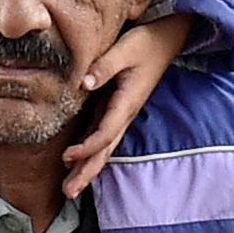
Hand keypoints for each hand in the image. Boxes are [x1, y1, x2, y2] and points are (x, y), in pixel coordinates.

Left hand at [61, 14, 191, 196]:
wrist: (166, 40)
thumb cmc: (145, 43)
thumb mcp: (125, 48)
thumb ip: (104, 66)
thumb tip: (83, 83)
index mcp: (127, 102)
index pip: (106, 132)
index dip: (87, 147)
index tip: (67, 157)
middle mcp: (125, 113)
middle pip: (105, 150)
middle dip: (87, 172)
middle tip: (68, 193)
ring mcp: (121, 113)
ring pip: (103, 147)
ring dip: (87, 168)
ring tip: (69, 189)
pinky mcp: (116, 108)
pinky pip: (101, 136)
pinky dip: (89, 152)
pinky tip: (75, 163)